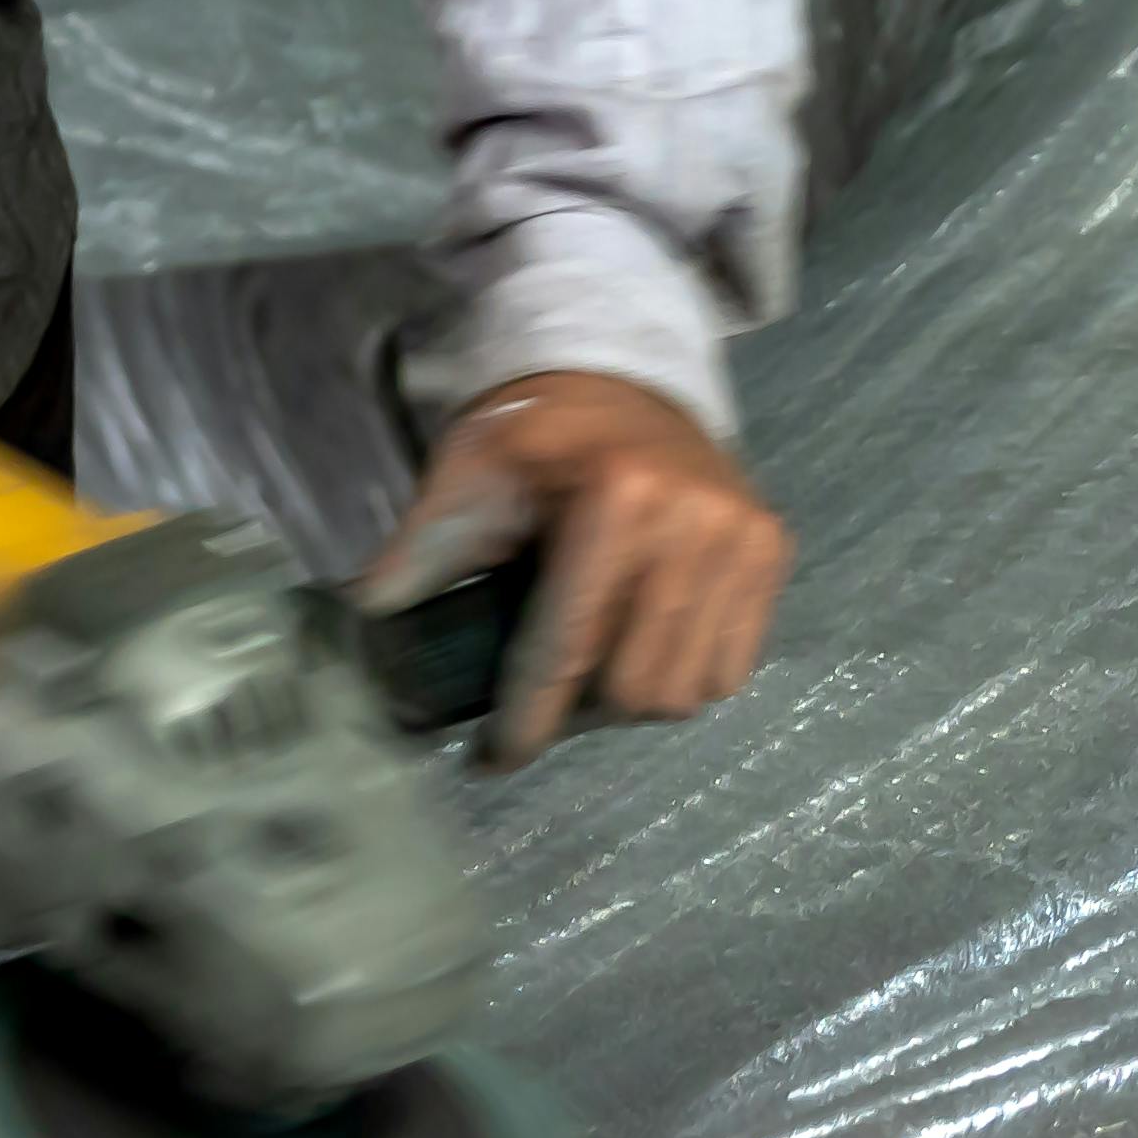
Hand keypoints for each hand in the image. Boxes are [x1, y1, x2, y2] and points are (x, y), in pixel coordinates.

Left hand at [354, 372, 791, 770]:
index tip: (492, 757)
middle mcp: (695, 519)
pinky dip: (681, 678)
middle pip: (633, 687)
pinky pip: (728, 668)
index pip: (567, 647)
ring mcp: (744, 537)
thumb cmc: (536, 436)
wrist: (620, 380)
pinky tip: (640, 647)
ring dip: (629, 702)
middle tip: (541, 703)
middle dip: (577, 715)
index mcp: (619, 496)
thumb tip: (366, 618)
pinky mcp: (771, 551)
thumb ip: (420, 548)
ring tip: (589, 673)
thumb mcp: (467, 473)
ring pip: (686, 690)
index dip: (525, 719)